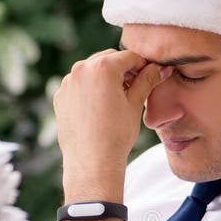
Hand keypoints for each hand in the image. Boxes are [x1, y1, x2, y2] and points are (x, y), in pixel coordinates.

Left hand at [53, 48, 170, 200]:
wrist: (92, 163)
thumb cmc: (116, 135)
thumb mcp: (135, 104)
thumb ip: (147, 81)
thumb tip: (160, 68)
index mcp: (103, 67)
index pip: (129, 56)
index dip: (144, 64)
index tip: (151, 73)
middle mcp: (81, 69)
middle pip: (109, 59)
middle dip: (123, 69)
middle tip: (136, 85)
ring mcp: (67, 83)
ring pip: (91, 71)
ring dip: (105, 77)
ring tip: (118, 97)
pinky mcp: (60, 97)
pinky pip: (78, 85)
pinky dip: (90, 89)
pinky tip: (100, 107)